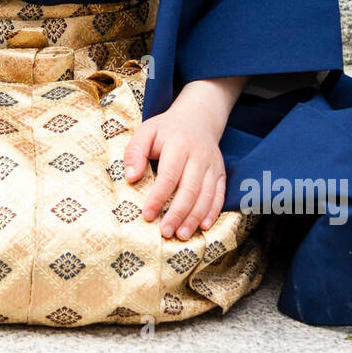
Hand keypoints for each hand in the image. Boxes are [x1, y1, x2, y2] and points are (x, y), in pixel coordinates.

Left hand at [122, 80, 242, 239]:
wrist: (197, 117)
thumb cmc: (166, 130)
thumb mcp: (145, 132)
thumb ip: (135, 152)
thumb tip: (130, 177)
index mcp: (178, 144)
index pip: (169, 175)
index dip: (158, 197)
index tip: (147, 215)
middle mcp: (199, 155)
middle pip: (190, 189)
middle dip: (178, 213)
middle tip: (165, 232)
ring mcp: (213, 164)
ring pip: (207, 195)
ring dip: (195, 217)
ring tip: (182, 235)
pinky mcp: (221, 172)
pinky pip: (220, 194)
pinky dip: (213, 212)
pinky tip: (203, 226)